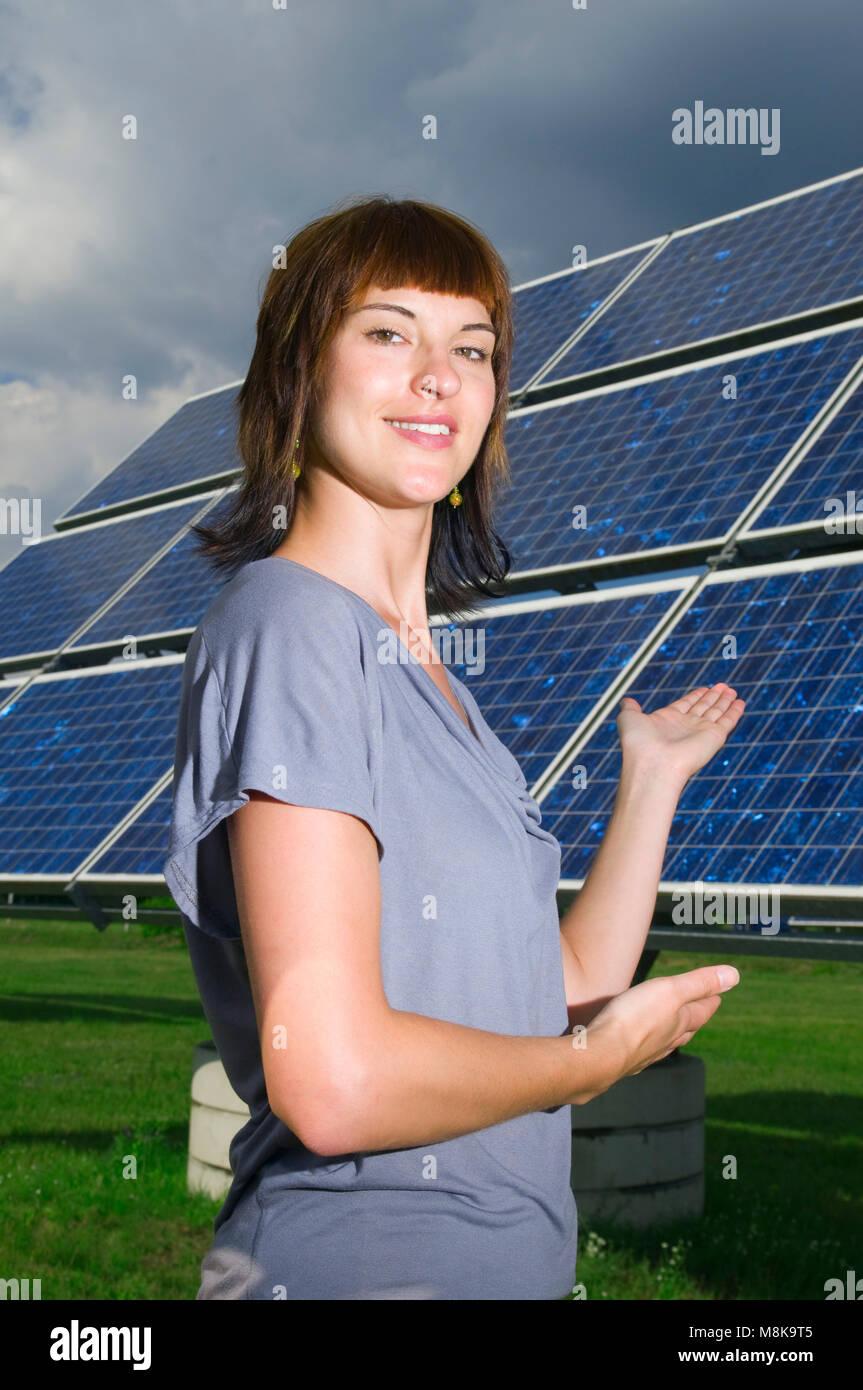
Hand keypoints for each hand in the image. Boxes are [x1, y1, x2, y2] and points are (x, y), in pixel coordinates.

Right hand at [572, 963, 739, 1103]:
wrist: (603, 1054)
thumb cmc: (634, 1019)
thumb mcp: (670, 990)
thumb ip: (700, 982)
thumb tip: (734, 975)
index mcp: (680, 1023)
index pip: (701, 1010)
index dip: (711, 999)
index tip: (718, 995)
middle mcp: (667, 1040)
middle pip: (687, 1029)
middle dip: (695, 1018)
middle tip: (701, 1011)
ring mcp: (648, 1053)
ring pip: (667, 1042)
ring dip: (675, 1035)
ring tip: (676, 1031)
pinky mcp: (628, 1060)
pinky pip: (645, 1052)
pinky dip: (651, 1047)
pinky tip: (644, 1049)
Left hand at [616, 682, 745, 785]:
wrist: (653, 765)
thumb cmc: (638, 744)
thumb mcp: (629, 719)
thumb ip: (630, 708)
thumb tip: (627, 701)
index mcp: (667, 721)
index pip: (686, 705)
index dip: (696, 696)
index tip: (705, 688)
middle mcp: (684, 727)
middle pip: (702, 707)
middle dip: (713, 697)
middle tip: (723, 686)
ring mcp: (700, 732)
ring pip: (716, 712)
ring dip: (724, 701)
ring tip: (732, 690)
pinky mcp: (714, 737)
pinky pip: (727, 721)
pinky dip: (734, 712)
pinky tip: (740, 702)